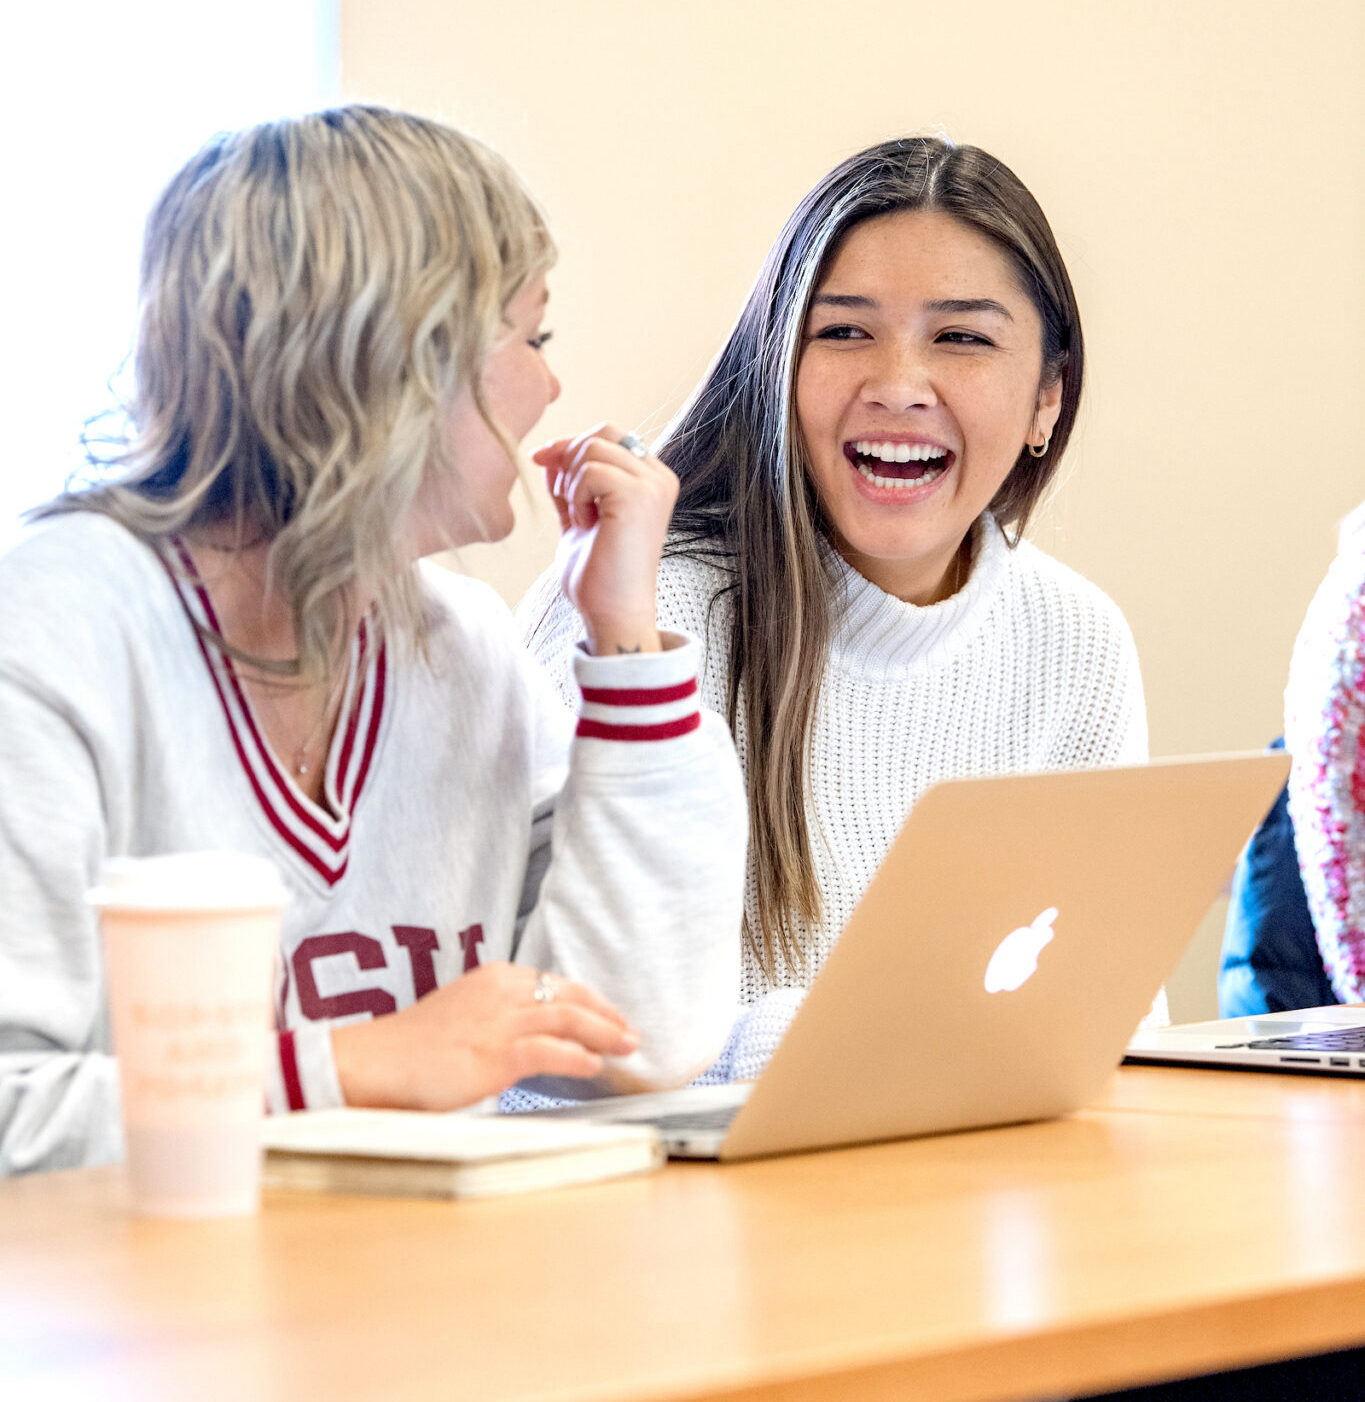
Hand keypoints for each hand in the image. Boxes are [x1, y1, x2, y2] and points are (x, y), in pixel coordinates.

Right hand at [330, 963, 637, 1110]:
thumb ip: (498, 1018)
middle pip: (570, 995)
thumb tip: (533, 1037)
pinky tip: (594, 1068)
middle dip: (606, 1014)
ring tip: (626, 1047)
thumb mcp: (463, 1015)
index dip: (588, 1000)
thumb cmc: (413, 1047)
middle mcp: (502, 990)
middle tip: (630, 1033)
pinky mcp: (496, 1053)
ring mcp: (500, 1020)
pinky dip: (577, 1058)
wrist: (374, 1061)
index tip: (608, 1016)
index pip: (554, 983)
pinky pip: (550, 1051)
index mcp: (494, 977)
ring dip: (604, 1033)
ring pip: (568, 1018)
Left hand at [533, 423, 677, 655]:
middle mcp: (659, 477)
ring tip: (580, 519)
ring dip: (572, 482)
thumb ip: (571, 485)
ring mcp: (652, 485)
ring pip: (593, 447)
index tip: (542, 461)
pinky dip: (576, 496)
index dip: (571, 445)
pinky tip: (586, 526)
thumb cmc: (599, 576)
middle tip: (559, 494)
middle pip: (602, 432)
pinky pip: (590, 470)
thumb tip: (551, 454)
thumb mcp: (579, 518)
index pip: (608, 436)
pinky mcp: (638, 495)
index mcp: (651, 480)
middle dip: (568, 456)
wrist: (612, 613)